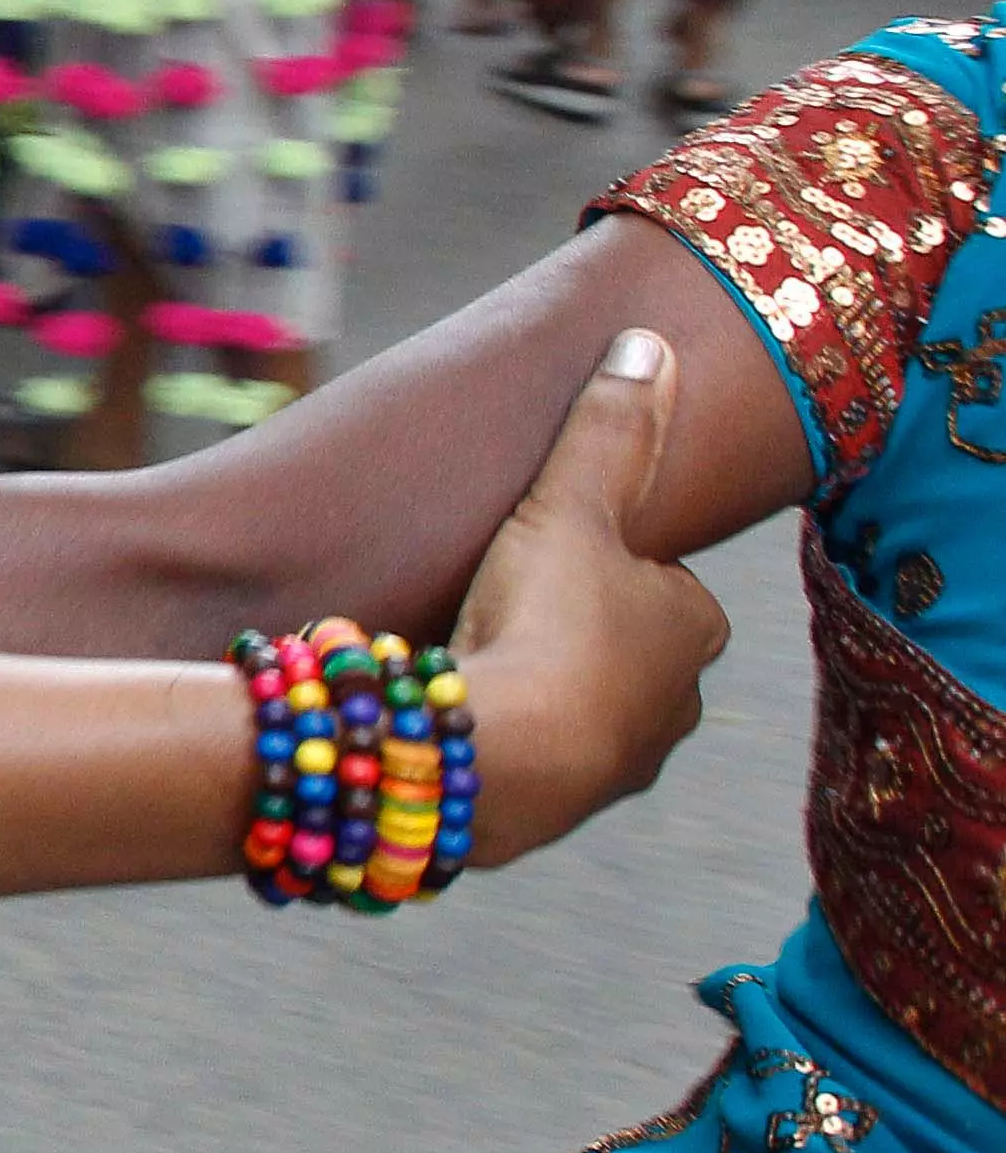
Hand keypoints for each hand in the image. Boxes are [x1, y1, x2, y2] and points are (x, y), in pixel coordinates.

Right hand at [438, 328, 730, 870]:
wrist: (500, 760)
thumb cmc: (546, 625)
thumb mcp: (571, 508)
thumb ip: (607, 430)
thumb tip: (650, 341)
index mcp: (694, 629)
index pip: (665, 581)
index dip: (606, 564)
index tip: (551, 556)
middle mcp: (675, 705)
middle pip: (628, 649)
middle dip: (579, 634)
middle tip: (507, 607)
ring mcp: (619, 767)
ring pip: (585, 710)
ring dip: (542, 689)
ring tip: (475, 660)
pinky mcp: (559, 811)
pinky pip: (538, 762)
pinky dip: (508, 740)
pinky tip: (459, 717)